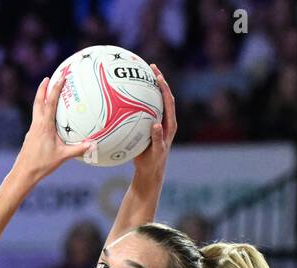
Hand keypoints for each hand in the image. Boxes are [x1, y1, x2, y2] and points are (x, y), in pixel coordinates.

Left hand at [13, 74, 93, 181]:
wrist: (24, 172)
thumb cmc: (42, 164)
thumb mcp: (63, 156)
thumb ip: (78, 149)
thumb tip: (94, 144)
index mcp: (44, 125)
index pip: (50, 102)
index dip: (56, 88)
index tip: (61, 76)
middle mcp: (37, 124)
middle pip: (38, 101)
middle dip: (43, 88)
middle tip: (48, 77)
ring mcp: (32, 129)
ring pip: (36, 109)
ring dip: (41, 98)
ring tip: (46, 92)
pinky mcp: (31, 136)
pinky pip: (37, 120)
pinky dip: (42, 113)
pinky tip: (47, 118)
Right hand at [132, 64, 175, 178]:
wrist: (150, 171)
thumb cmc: (152, 163)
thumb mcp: (155, 152)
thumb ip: (157, 138)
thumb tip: (157, 125)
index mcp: (170, 125)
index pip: (169, 101)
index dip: (164, 87)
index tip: (157, 75)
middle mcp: (166, 120)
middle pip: (164, 96)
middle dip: (158, 80)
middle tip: (150, 66)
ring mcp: (158, 122)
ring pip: (155, 101)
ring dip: (149, 87)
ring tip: (141, 74)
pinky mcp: (149, 126)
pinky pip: (144, 109)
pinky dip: (138, 100)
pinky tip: (126, 94)